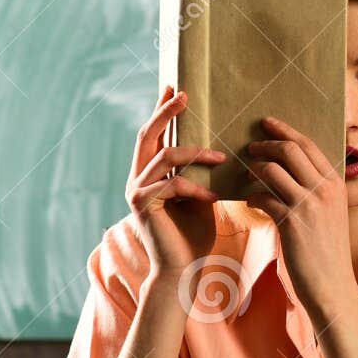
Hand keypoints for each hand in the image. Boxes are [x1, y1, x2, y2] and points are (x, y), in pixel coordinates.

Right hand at [125, 85, 225, 277]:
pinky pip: (172, 183)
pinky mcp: (142, 205)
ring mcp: (136, 191)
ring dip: (196, 153)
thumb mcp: (202, 195)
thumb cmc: (195, 235)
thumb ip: (201, 172)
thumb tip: (221, 145)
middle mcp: (137, 178)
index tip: (174, 86)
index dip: (161, 109)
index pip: (154, 135)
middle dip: (165, 112)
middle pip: (147, 135)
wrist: (183, 270)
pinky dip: (196, 186)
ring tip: (220, 155)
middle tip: (184, 94)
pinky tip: (214, 195)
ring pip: (165, 156)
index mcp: (149, 174)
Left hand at [244, 116, 356, 317]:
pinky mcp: (291, 222)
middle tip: (249, 147)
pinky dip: (251, 195)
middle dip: (265, 144)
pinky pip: (263, 197)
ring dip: (253, 169)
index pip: (308, 145)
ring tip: (245, 175)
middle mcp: (325, 189)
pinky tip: (249, 201)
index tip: (267, 123)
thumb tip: (291, 172)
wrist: (332, 286)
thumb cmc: (328, 253)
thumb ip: (318, 191)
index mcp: (336, 184)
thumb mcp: (332, 215)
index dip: (285, 130)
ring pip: (272, 170)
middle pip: (290, 150)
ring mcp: (309, 205)